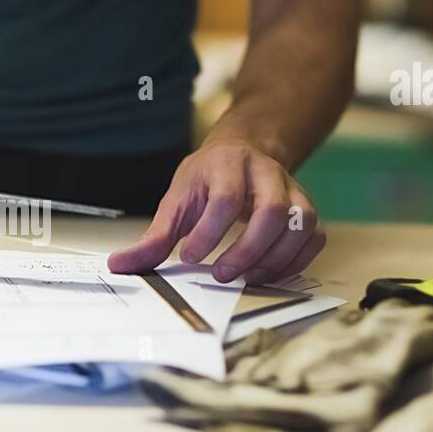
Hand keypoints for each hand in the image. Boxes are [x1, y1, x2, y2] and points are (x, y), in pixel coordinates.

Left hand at [107, 138, 324, 282]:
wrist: (243, 153)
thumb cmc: (207, 180)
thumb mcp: (176, 200)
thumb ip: (154, 237)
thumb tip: (119, 265)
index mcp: (228, 164)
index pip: (225, 198)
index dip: (209, 232)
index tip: (189, 256)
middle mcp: (267, 173)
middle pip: (272, 211)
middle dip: (247, 250)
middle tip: (222, 274)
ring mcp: (293, 190)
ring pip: (300, 225)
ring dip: (274, 259)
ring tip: (246, 278)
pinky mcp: (308, 210)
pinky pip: (314, 238)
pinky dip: (294, 262)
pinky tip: (267, 274)